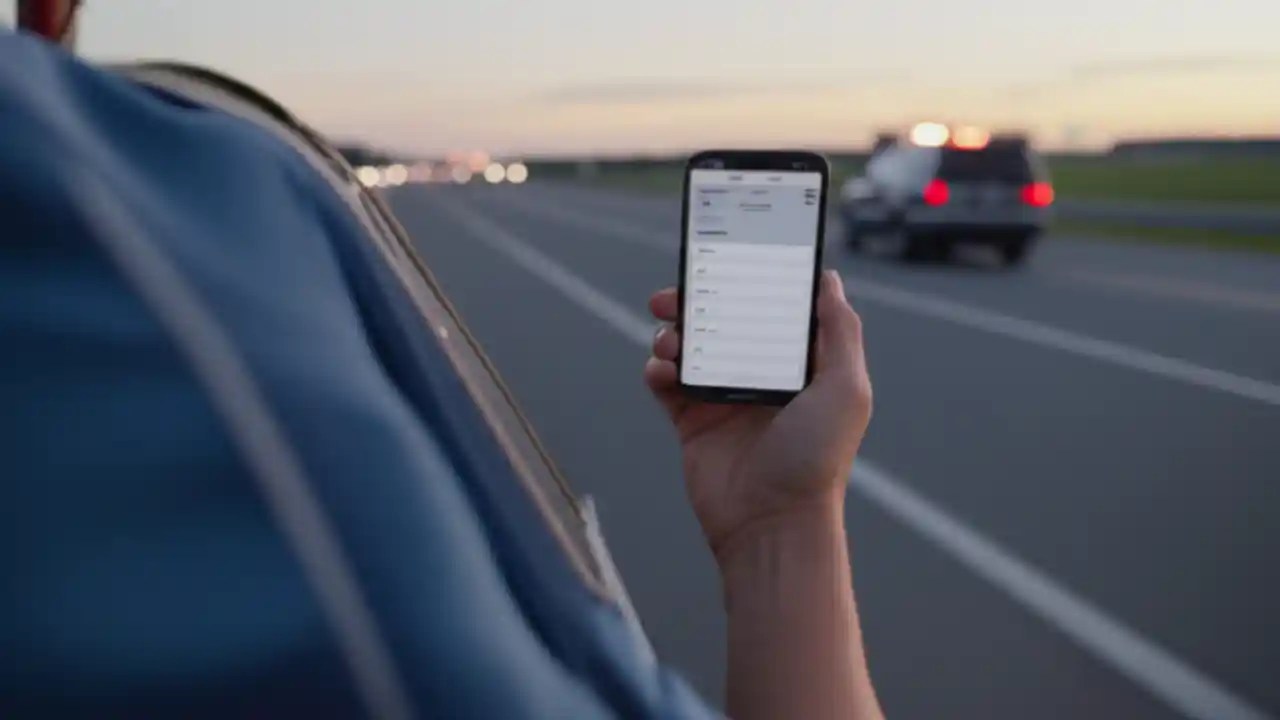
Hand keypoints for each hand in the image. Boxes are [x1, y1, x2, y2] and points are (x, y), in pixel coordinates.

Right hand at [644, 271, 872, 563]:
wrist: (771, 523)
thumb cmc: (817, 458)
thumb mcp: (847, 389)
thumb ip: (840, 332)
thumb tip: (829, 279)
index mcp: (798, 365)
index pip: (771, 311)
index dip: (749, 283)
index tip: (727, 258)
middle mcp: (760, 377)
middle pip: (721, 323)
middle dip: (694, 302)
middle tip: (672, 294)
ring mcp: (723, 399)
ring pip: (689, 348)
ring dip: (672, 335)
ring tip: (670, 344)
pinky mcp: (692, 423)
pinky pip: (666, 384)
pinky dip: (657, 371)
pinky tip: (661, 372)